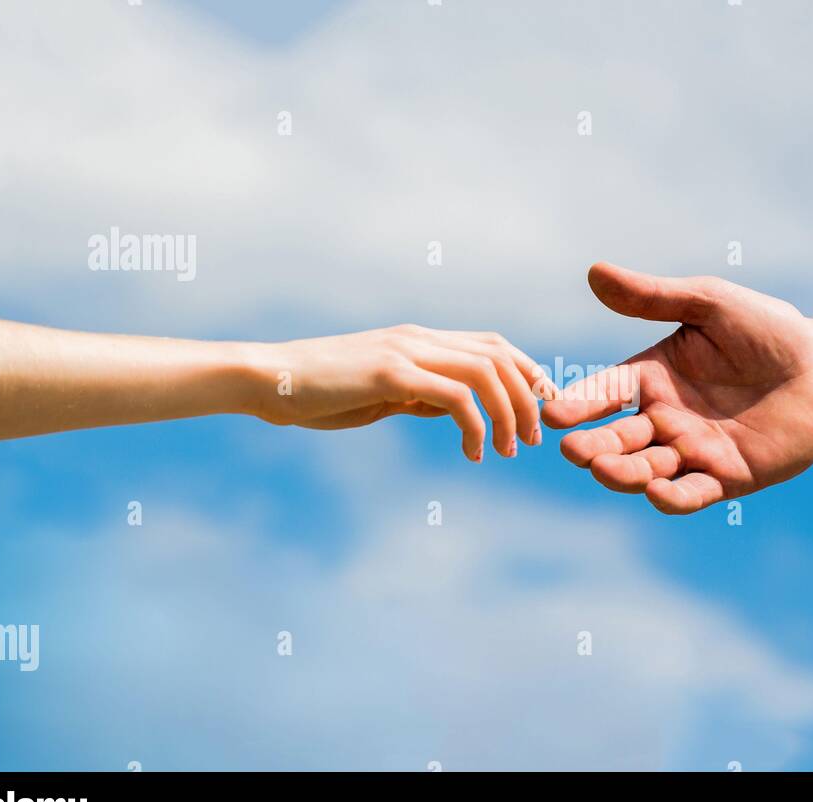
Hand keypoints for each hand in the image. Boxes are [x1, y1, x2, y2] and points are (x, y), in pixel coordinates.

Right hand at [250, 325, 552, 461]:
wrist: (271, 380)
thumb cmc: (320, 392)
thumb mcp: (382, 394)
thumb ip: (419, 395)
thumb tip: (454, 409)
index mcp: (419, 340)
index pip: (492, 344)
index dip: (527, 372)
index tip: (542, 407)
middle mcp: (419, 338)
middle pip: (499, 356)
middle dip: (526, 397)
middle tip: (533, 439)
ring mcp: (405, 351)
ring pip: (485, 373)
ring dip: (508, 413)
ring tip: (509, 450)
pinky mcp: (391, 373)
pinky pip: (455, 396)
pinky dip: (476, 426)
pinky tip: (472, 452)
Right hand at [541, 263, 812, 513]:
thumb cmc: (768, 329)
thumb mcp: (709, 303)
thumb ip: (653, 297)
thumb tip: (595, 272)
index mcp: (653, 377)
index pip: (604, 392)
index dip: (579, 404)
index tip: (554, 413)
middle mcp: (664, 418)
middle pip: (617, 439)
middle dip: (593, 448)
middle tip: (573, 451)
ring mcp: (693, 451)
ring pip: (646, 470)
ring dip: (623, 473)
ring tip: (606, 470)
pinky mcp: (725, 477)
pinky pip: (692, 493)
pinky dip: (672, 497)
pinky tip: (658, 493)